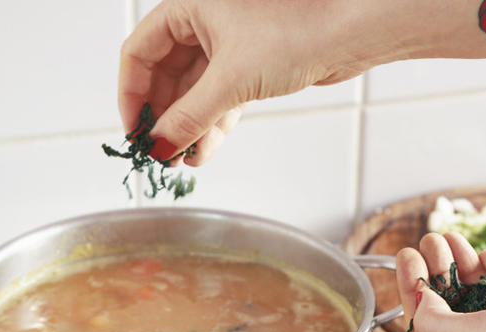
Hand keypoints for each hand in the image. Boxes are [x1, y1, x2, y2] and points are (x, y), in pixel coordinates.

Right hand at [118, 0, 485, 165]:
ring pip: (195, 93)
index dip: (132, 94)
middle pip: (167, 77)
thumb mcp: (231, 79)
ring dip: (189, 128)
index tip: (134, 130)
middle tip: (160, 153)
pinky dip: (213, 125)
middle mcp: (205, 24)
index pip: (140, 52)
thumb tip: (158, 144)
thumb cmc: (298, 30)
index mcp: (189, 7)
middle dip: (165, 118)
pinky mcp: (251, 66)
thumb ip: (189, 116)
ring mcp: (229, 46)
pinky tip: (205, 152)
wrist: (353, 31)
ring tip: (183, 161)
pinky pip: (220, 99)